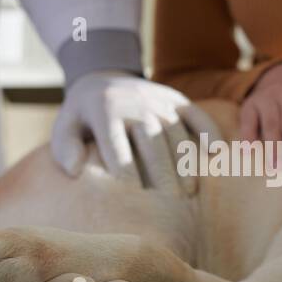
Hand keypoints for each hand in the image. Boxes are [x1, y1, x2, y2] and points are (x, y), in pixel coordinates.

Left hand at [52, 70, 218, 193]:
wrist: (103, 78)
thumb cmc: (82, 117)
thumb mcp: (64, 126)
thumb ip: (66, 147)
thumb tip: (76, 169)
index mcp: (105, 110)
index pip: (116, 145)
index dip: (124, 172)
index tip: (133, 197)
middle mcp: (135, 103)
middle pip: (152, 141)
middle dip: (162, 173)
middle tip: (171, 203)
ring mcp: (159, 100)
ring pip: (176, 132)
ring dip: (185, 161)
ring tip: (190, 192)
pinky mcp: (177, 99)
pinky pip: (197, 115)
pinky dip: (208, 131)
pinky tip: (216, 153)